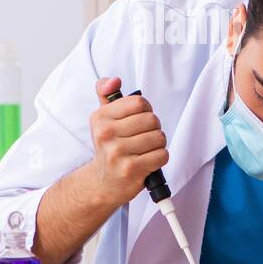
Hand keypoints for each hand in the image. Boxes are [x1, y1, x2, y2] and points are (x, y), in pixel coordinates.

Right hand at [84, 76, 169, 207]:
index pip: (139, 102)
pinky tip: (148, 161)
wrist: (103, 183)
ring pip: (159, 137)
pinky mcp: (131, 169)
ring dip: (158, 144)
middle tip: (143, 137)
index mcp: (100, 118)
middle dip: (154, 128)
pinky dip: (160, 158)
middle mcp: (106, 134)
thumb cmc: (109, 148)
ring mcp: (117, 152)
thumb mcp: (103, 119)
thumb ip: (107, 94)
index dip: (146, 110)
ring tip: (145, 150)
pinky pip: (162, 155)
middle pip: (152, 119)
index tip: (139, 120)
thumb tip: (113, 80)